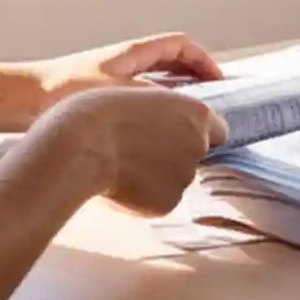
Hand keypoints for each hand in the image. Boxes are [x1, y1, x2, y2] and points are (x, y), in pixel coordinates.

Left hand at [32, 33, 222, 110]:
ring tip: (190, 115)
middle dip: (195, 76)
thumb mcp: (118, 94)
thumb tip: (184, 110)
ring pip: (157, 78)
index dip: (203, 60)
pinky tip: (157, 128)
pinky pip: (141, 95)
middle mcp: (126, 60)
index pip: (180, 45)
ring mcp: (114, 76)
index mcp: (133, 52)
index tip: (219, 81)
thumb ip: (153, 100)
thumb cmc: (64, 90)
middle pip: (172, 60)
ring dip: (176, 92)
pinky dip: (156, 106)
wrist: (21, 97)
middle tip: (211, 99)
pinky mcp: (103, 94)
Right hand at [34, 87, 227, 216]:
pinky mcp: (168, 202)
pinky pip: (160, 200)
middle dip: (174, 156)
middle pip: (194, 156)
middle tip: (140, 151)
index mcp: (197, 113)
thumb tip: (172, 132)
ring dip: (158, 176)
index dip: (195, 134)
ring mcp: (185, 175)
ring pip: (176, 179)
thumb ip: (167, 114)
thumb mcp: (144, 97)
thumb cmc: (102, 112)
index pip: (218, 130)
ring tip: (125, 166)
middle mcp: (199, 144)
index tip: (176, 136)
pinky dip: (145, 197)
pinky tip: (122, 185)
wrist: (81, 143)